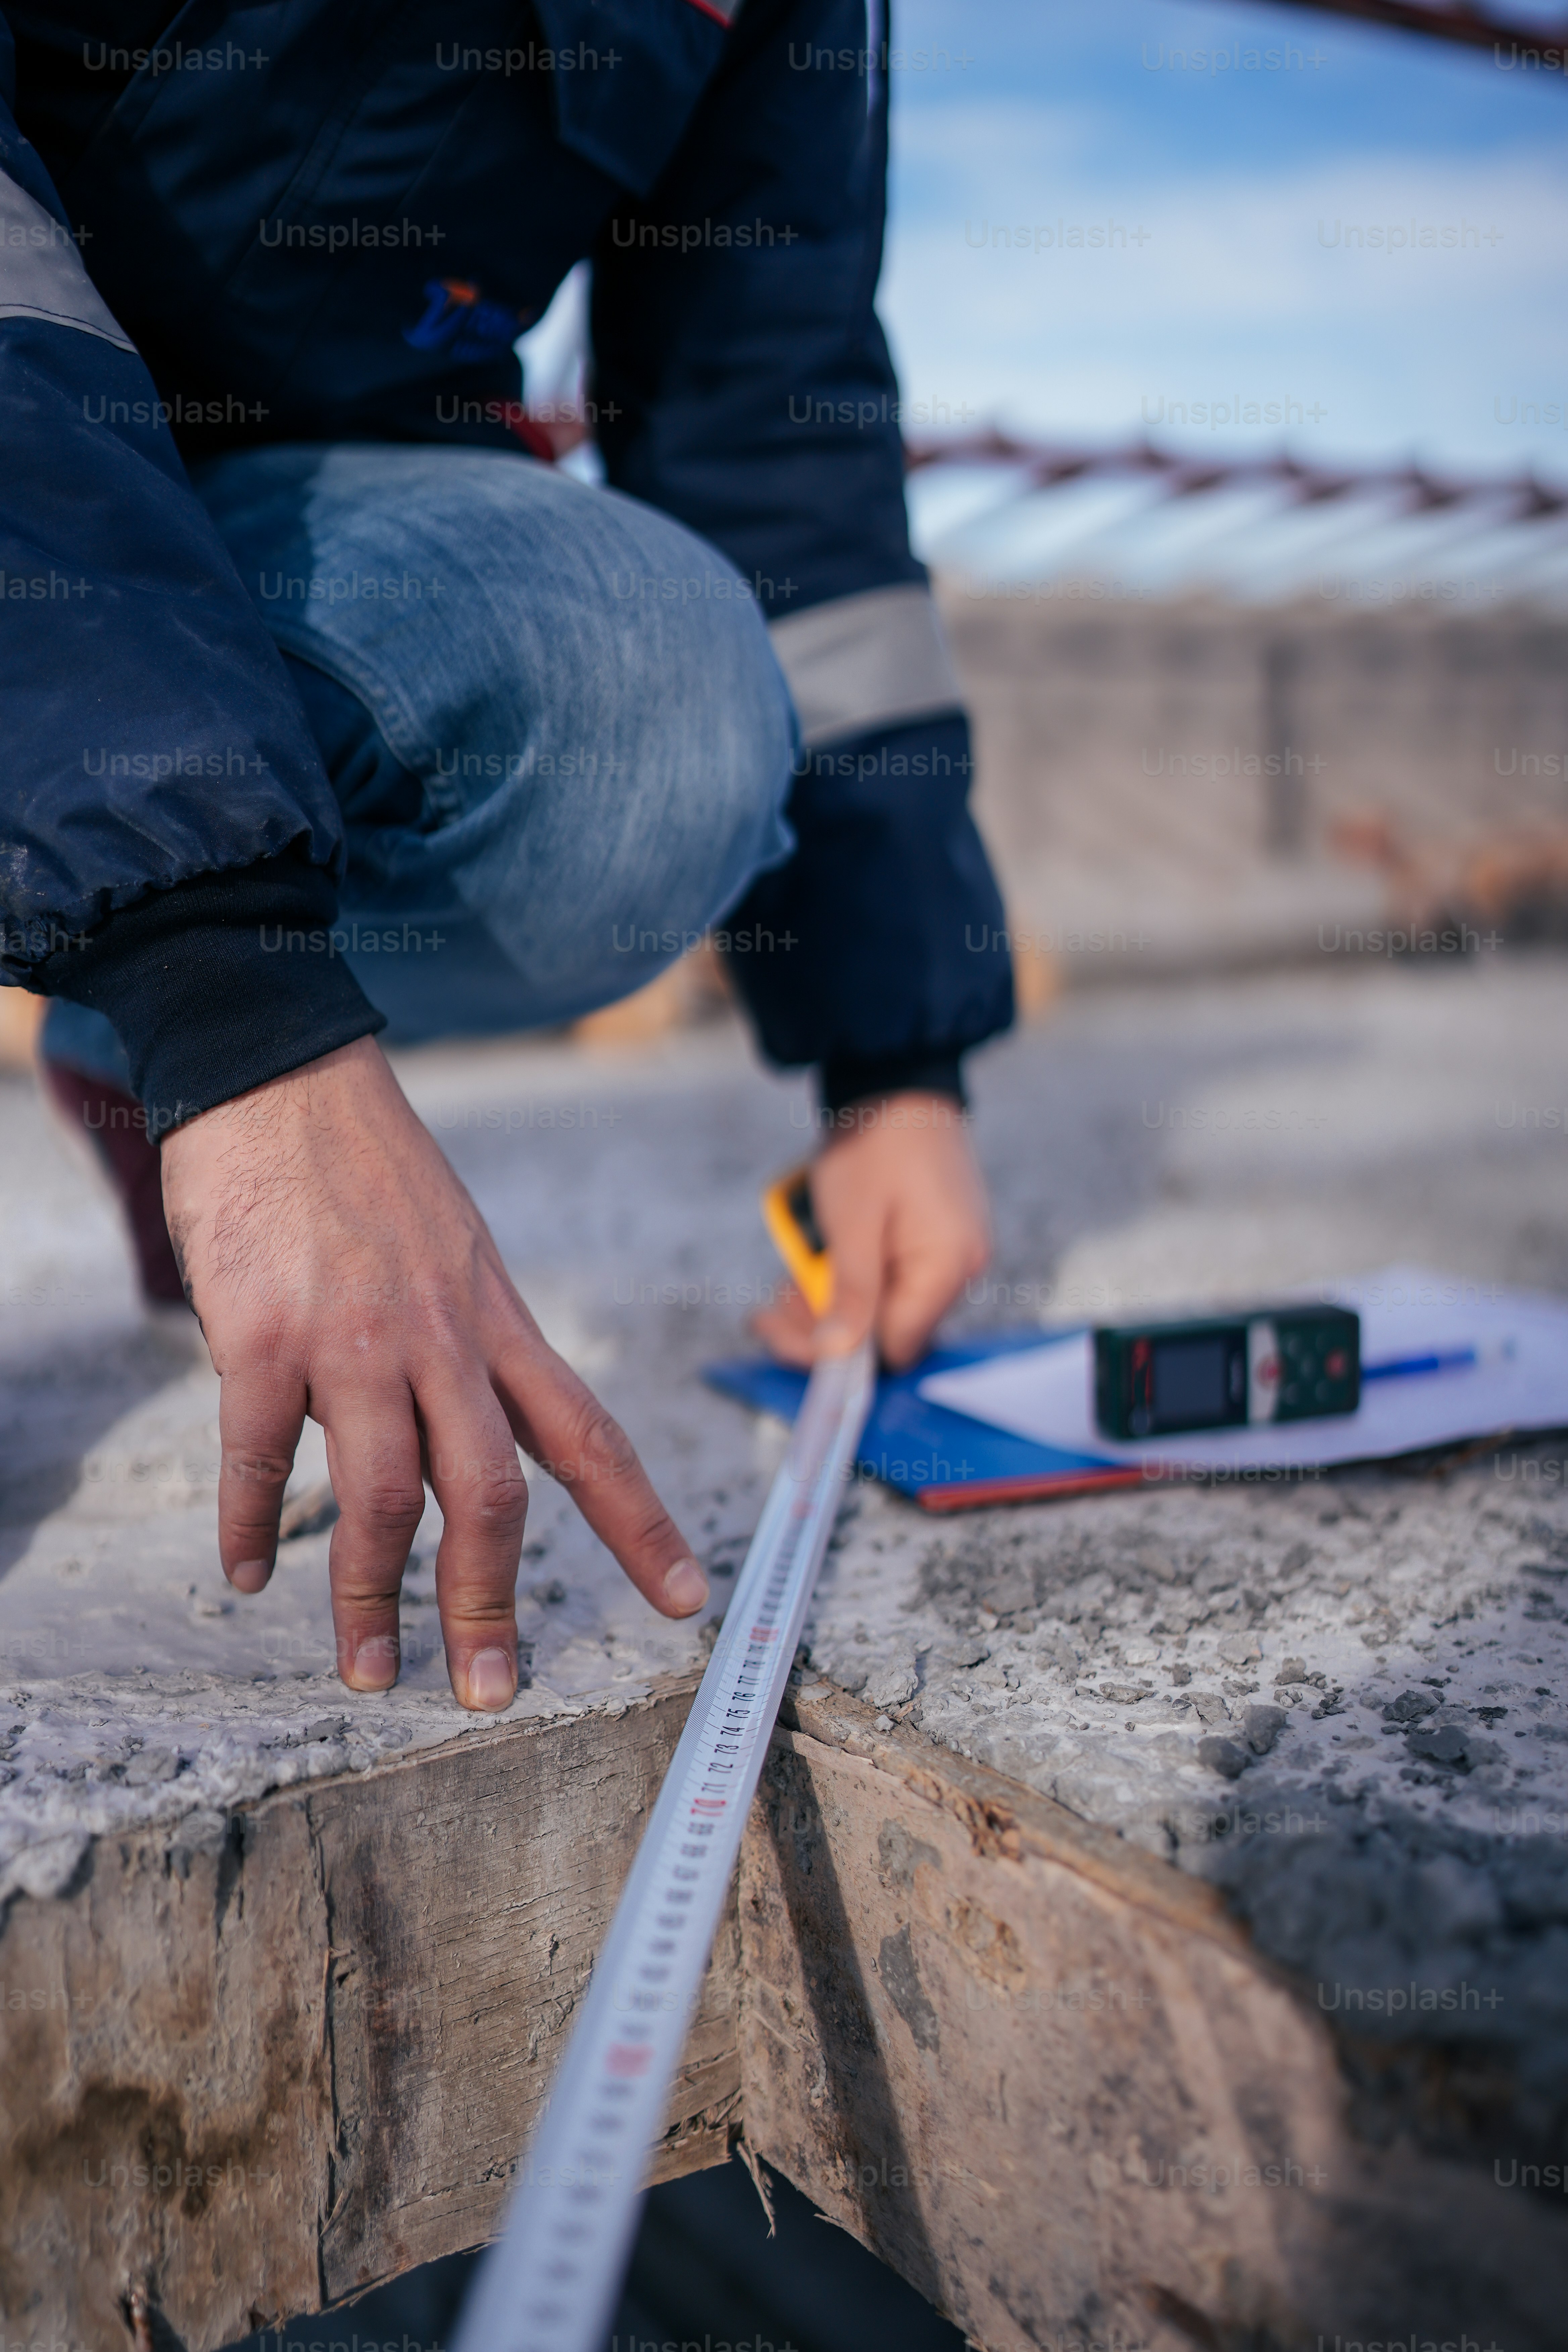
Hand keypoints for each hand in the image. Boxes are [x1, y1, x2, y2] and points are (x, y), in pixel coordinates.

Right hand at [161, 1037, 706, 1708]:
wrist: (281, 1072)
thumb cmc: (369, 1168)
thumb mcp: (457, 1250)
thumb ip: (468, 1345)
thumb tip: (463, 1434)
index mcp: (496, 1321)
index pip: (590, 1436)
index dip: (643, 1524)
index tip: (685, 1599)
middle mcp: (441, 1339)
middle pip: (491, 1494)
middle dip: (492, 1602)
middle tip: (491, 1689)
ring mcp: (352, 1341)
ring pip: (384, 1498)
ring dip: (372, 1599)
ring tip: (367, 1668)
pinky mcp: (263, 1337)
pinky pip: (263, 1457)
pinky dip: (254, 1527)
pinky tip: (246, 1571)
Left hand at [751, 1093, 989, 1371]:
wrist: (895, 1081)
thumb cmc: (873, 1146)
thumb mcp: (851, 1224)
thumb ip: (849, 1294)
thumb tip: (838, 1355)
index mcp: (948, 1265)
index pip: (897, 1345)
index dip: (841, 1352)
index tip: (784, 1336)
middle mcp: (961, 1267)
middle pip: (887, 1330)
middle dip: (824, 1326)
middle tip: (766, 1313)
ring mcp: (952, 1252)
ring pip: (883, 1305)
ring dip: (830, 1302)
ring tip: (781, 1288)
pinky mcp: (935, 1238)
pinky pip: (889, 1277)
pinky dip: (850, 1278)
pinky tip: (814, 1267)